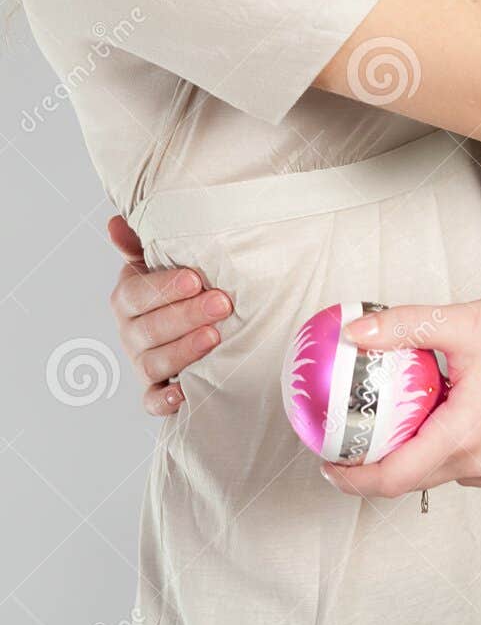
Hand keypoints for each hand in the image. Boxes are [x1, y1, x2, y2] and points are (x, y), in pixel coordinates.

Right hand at [106, 215, 230, 414]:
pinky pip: (153, 402)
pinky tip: (185, 392)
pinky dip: (165, 400)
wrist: (199, 320)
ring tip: (215, 338)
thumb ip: (140, 243)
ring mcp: (141, 364)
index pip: (136, 294)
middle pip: (148, 329)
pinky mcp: (155, 391)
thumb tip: (115, 222)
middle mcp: (130, 333)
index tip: (196, 278)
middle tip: (221, 304)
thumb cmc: (182, 285)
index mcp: (128, 298)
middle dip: (186, 316)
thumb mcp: (162, 260)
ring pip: (153, 363)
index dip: (164, 288)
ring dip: (183, 352)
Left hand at [318, 293, 480, 498]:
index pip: (395, 477)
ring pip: (447, 473)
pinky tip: (455, 414)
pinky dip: (455, 450)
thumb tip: (355, 332)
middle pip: (416, 480)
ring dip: (422, 455)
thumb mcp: (460, 322)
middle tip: (354, 442)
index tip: (329, 466)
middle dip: (380, 466)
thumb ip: (402, 327)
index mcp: (464, 434)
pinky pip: (475, 468)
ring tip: (408, 419)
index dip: (355, 479)